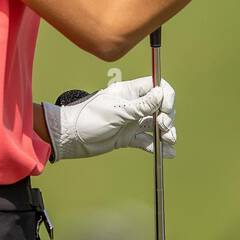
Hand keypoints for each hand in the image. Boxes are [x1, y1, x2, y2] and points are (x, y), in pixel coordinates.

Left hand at [45, 76, 176, 159]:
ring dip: (166, 132)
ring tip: (169, 141)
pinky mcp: (128, 137)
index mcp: (129, 92)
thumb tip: (161, 93)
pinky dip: (158, 146)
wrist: (70, 138)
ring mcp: (131, 122)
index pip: (156, 87)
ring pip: (155, 125)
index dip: (166, 96)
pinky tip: (167, 153)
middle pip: (160, 107)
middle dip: (167, 117)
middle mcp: (133, 105)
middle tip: (162, 127)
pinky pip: (147, 140)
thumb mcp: (116, 111)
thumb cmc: (88, 118)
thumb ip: (140, 105)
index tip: (166, 109)